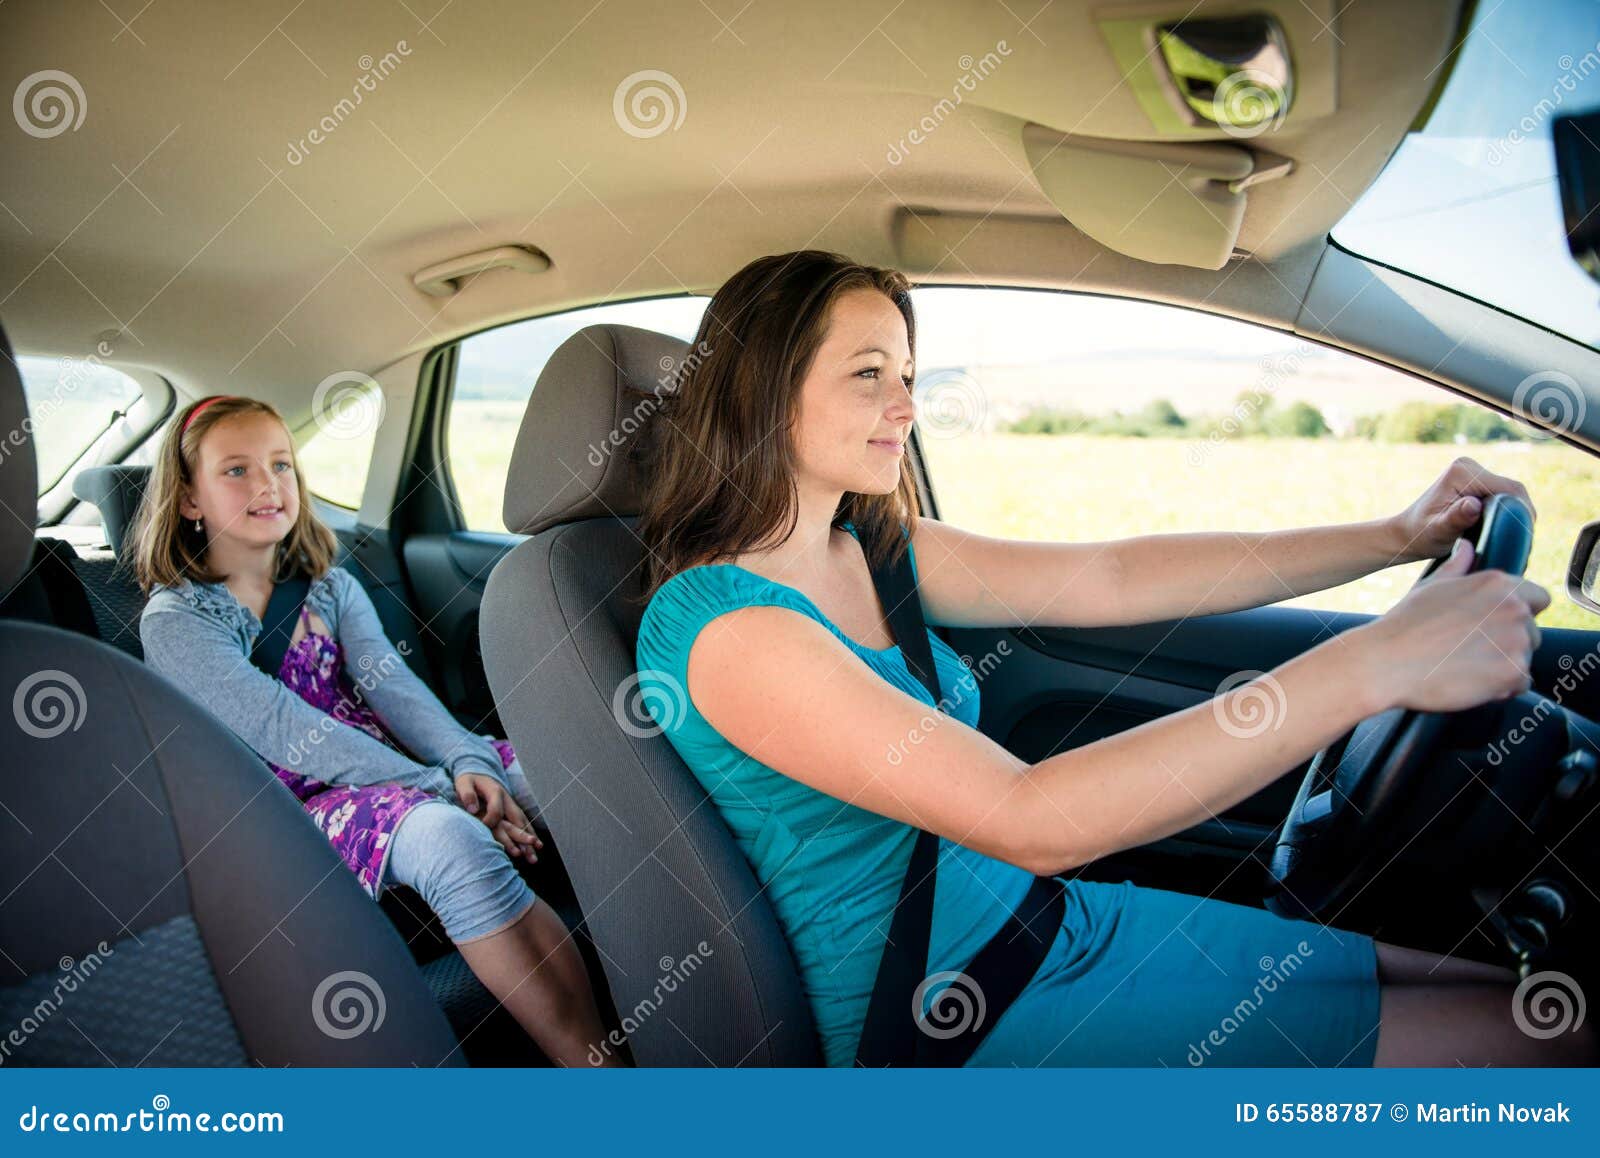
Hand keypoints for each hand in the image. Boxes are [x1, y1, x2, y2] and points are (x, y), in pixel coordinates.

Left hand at [453, 771, 543, 862]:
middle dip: (523, 835)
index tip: (483, 828)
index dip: (490, 821)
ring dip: (530, 836)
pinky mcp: (511, 809)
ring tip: (538, 849)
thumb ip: (468, 795)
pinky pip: (522, 822)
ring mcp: (511, 805)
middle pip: (517, 819)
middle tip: (528, 849)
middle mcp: (507, 799)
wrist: (476, 771)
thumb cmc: (469, 780)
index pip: (496, 811)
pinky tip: (534, 844)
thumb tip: (472, 810)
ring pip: (522, 822)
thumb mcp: (464, 783)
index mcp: (495, 792)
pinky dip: (529, 833)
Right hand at [1358, 538, 1549, 713]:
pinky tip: (1470, 681)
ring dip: (1504, 666)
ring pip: (1525, 658)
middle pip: (1532, 632)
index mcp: (1497, 584)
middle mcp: (1514, 608)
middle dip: (1508, 643)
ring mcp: (1517, 641)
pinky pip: (1520, 684)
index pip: (1538, 598)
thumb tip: (1465, 547)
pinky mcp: (1514, 672)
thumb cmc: (1404, 625)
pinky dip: (1501, 688)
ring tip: (1465, 666)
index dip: (1517, 614)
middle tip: (1470, 650)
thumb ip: (1457, 567)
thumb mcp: (1430, 587)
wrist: (1387, 662)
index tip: (1493, 626)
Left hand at [1391, 456, 1536, 561]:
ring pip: (1510, 492)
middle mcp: (1468, 466)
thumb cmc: (1419, 535)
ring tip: (1514, 536)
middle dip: (1519, 513)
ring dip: (1515, 512)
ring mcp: (1472, 471)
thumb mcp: (1437, 531)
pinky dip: (1507, 510)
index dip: (1522, 510)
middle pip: (1513, 489)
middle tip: (1521, 539)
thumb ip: (1455, 518)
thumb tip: (1473, 506)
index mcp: (1461, 473)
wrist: (1406, 533)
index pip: (1508, 489)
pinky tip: (1506, 528)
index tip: (1524, 533)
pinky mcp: (1476, 481)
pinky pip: (1502, 494)